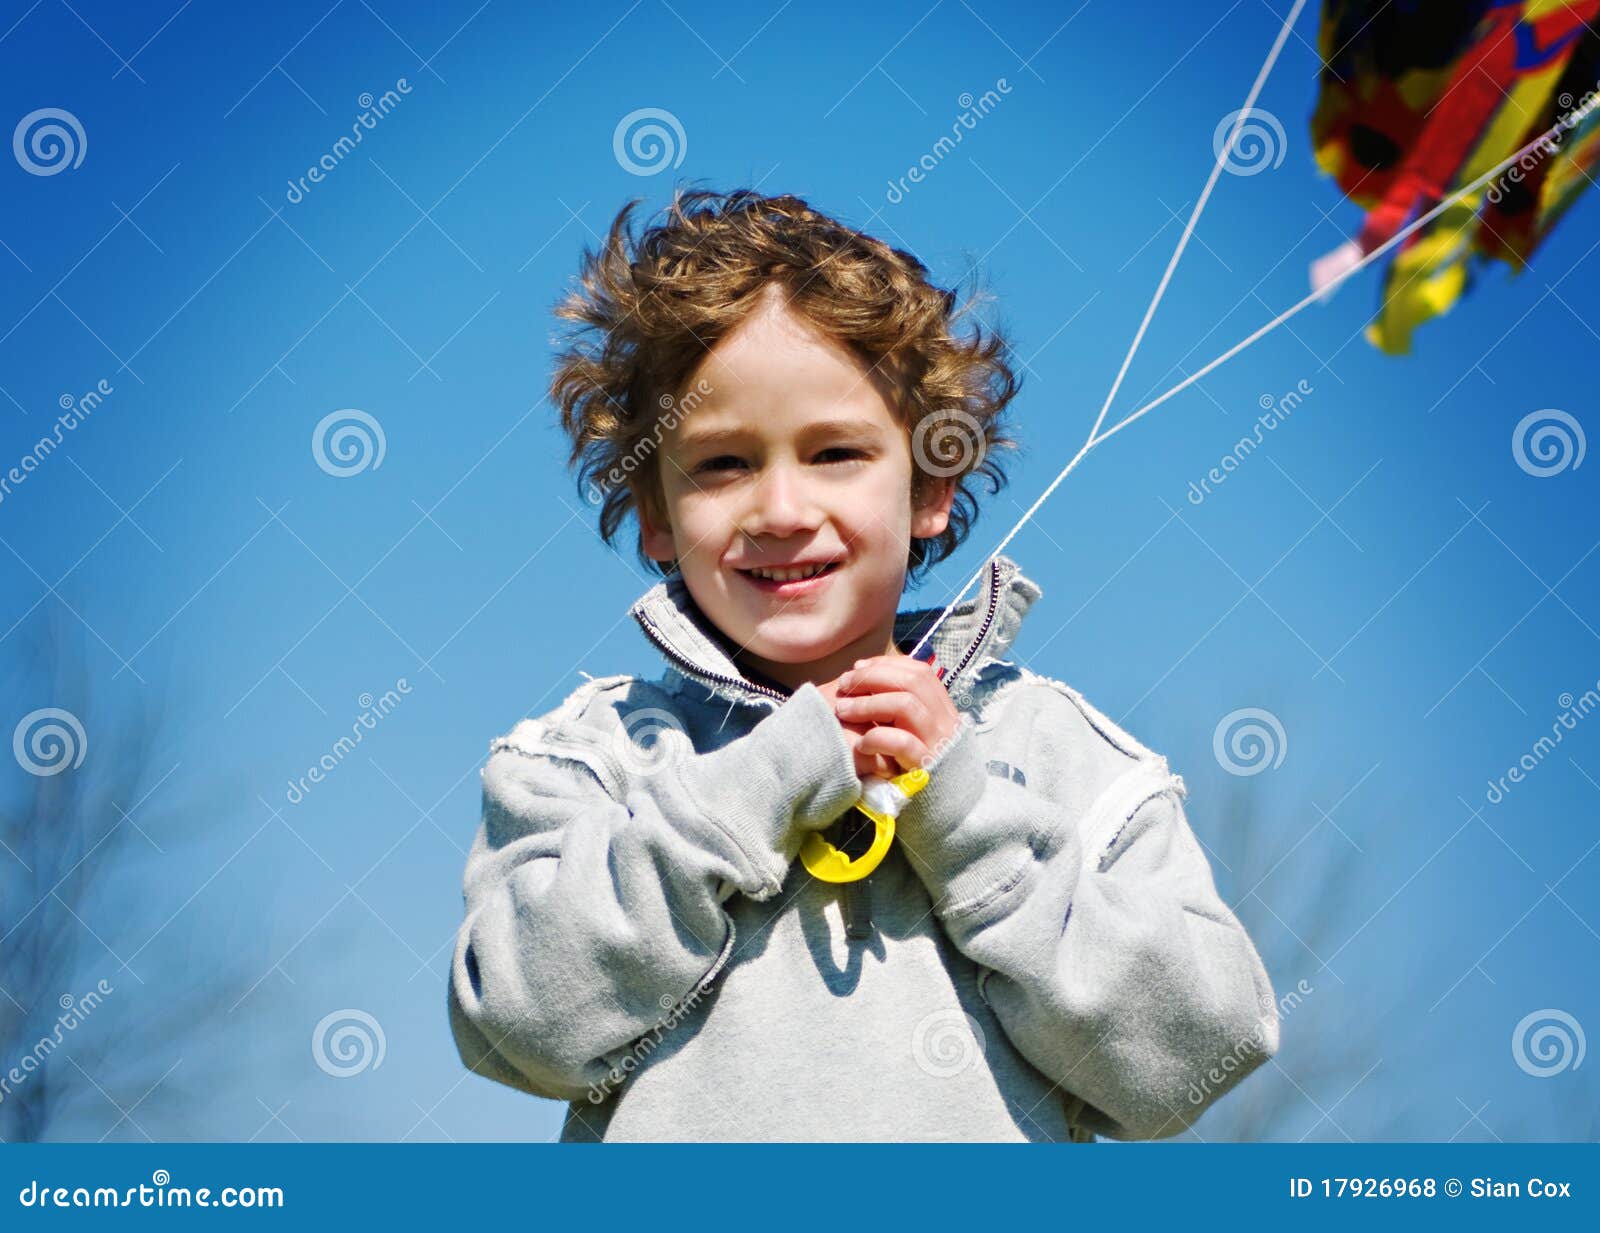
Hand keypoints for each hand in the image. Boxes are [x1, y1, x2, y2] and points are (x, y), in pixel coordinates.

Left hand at [824, 654, 963, 775]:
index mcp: (944, 711)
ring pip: (906, 704)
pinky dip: (877, 737)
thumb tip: (875, 682)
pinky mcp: (926, 768)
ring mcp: (938, 744)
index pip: (919, 672)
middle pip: (912, 680)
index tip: (859, 667)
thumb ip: (905, 713)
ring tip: (843, 710)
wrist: (948, 818)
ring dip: (868, 702)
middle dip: (873, 676)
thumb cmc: (921, 773)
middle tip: (845, 685)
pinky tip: (859, 744)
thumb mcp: (919, 737)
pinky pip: (902, 742)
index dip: (887, 664)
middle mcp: (945, 722)